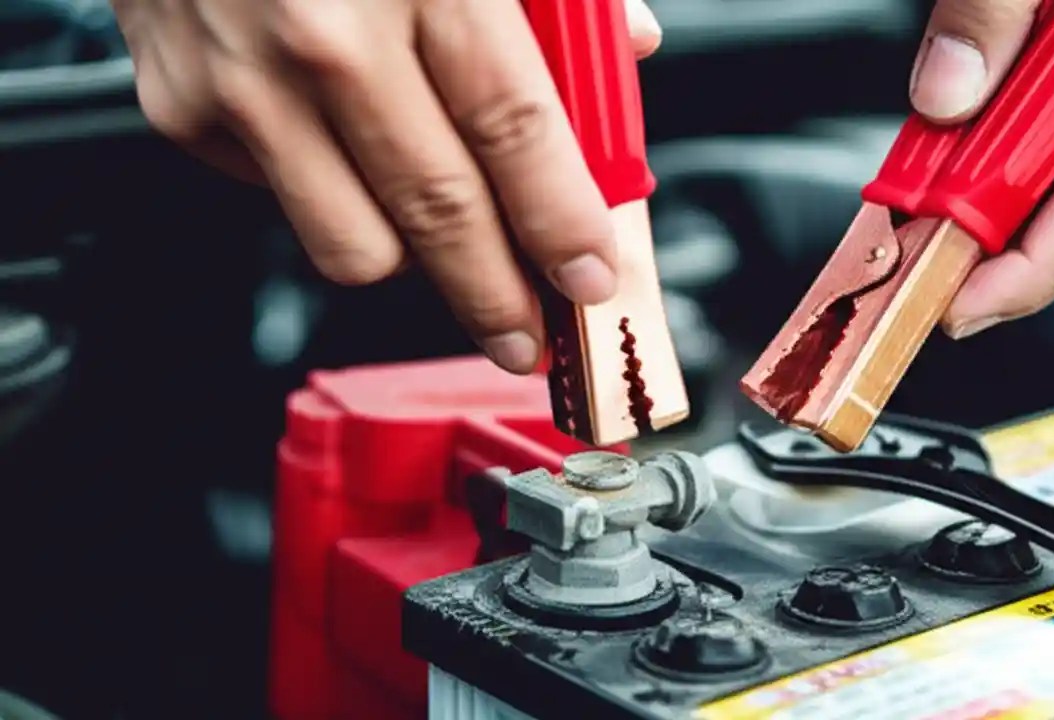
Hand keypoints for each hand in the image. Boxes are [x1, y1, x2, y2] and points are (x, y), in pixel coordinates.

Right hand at [110, 0, 662, 372]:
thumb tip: (624, 51)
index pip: (514, 130)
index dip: (563, 220)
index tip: (591, 276)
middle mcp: (324, 35)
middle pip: (440, 214)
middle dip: (499, 297)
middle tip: (528, 335)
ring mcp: (242, 79)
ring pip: (354, 245)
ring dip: (412, 258)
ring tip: (441, 237)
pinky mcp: (183, 107)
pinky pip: (283, 200)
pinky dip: (329, 193)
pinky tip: (343, 145)